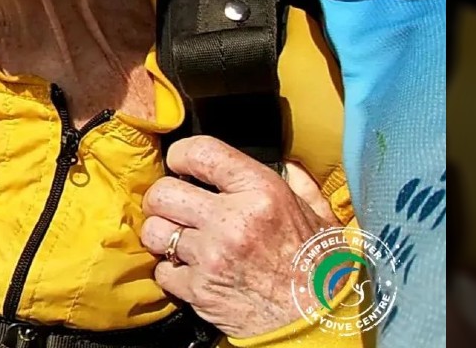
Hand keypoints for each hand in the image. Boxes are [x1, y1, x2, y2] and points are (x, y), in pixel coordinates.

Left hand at [140, 136, 335, 338]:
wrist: (316, 323)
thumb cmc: (319, 270)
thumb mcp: (320, 218)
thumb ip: (301, 185)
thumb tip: (288, 166)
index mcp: (262, 192)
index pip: (201, 153)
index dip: (182, 154)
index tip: (181, 162)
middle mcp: (232, 220)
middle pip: (164, 192)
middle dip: (164, 197)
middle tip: (175, 206)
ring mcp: (212, 256)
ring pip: (154, 231)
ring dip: (162, 234)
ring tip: (178, 237)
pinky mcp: (199, 289)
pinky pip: (161, 270)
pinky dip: (171, 271)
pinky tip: (191, 269)